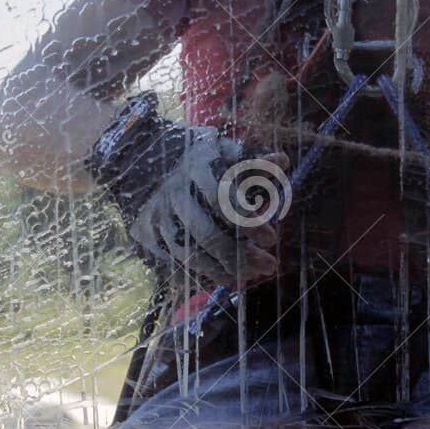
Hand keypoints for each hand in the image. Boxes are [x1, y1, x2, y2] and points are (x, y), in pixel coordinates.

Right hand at [130, 127, 286, 287]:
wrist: (147, 160)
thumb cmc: (201, 159)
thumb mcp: (226, 150)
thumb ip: (254, 161)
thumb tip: (282, 162)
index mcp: (197, 167)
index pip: (224, 200)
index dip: (249, 223)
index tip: (272, 239)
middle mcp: (175, 192)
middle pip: (206, 234)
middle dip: (240, 256)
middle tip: (269, 266)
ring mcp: (158, 214)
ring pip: (189, 253)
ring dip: (222, 271)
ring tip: (249, 276)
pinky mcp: (147, 233)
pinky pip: (173, 262)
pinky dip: (199, 275)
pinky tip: (222, 278)